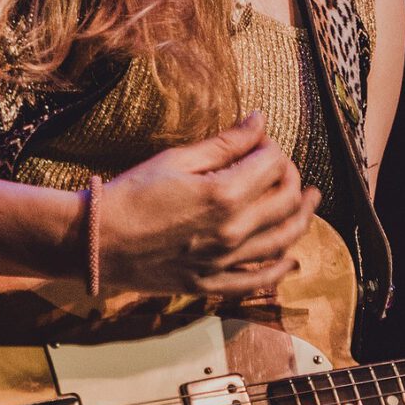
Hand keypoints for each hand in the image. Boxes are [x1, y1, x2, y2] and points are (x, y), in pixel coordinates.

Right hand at [95, 111, 319, 299]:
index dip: (273, 148)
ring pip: (282, 241)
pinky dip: (279, 271)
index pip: (273, 166)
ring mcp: (224, 262)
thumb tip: (259, 122)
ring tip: (310, 203)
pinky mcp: (211, 283)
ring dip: (302, 220)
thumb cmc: (130, 194)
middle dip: (293, 179)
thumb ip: (225, 143)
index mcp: (224, 194)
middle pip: (286, 202)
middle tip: (288, 170)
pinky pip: (257, 281)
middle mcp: (232, 231)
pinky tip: (291, 260)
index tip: (262, 143)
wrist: (95, 241)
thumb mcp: (177, 159)